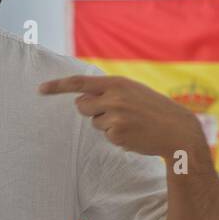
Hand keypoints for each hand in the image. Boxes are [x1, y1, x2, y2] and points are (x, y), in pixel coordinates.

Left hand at [38, 73, 203, 159]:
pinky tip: (133, 133)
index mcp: (116, 83)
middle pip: (81, 106)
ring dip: (107, 124)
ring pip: (94, 123)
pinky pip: (105, 136)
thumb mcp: (132, 91)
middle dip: (91, 110)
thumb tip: (80, 99)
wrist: (178, 130)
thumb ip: (108, 91)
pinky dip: (116, 136)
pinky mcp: (117, 135)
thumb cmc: (153, 109)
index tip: (40, 89)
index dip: (57, 86)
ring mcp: (115, 116)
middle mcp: (113, 97)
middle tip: (115, 112)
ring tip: (130, 123)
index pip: (79, 83)